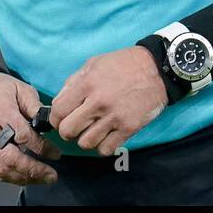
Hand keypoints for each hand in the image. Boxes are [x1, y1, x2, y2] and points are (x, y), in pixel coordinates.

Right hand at [0, 72, 61, 185]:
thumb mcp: (20, 88)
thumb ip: (35, 106)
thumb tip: (52, 125)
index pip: (20, 134)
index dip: (40, 146)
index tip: (56, 153)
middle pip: (9, 157)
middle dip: (33, 169)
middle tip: (52, 175)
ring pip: (1, 168)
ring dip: (25, 178)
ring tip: (44, 178)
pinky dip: (15, 178)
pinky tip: (29, 177)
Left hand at [47, 46, 168, 155]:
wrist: (156, 69)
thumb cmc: (122, 64)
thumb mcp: (93, 64)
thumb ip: (73, 82)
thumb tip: (57, 102)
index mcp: (86, 84)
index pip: (58, 111)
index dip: (56, 118)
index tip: (61, 119)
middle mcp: (98, 102)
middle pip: (68, 131)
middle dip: (67, 131)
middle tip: (75, 127)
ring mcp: (114, 117)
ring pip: (86, 143)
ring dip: (85, 139)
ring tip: (92, 131)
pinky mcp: (129, 128)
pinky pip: (106, 149)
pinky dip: (103, 146)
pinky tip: (106, 136)